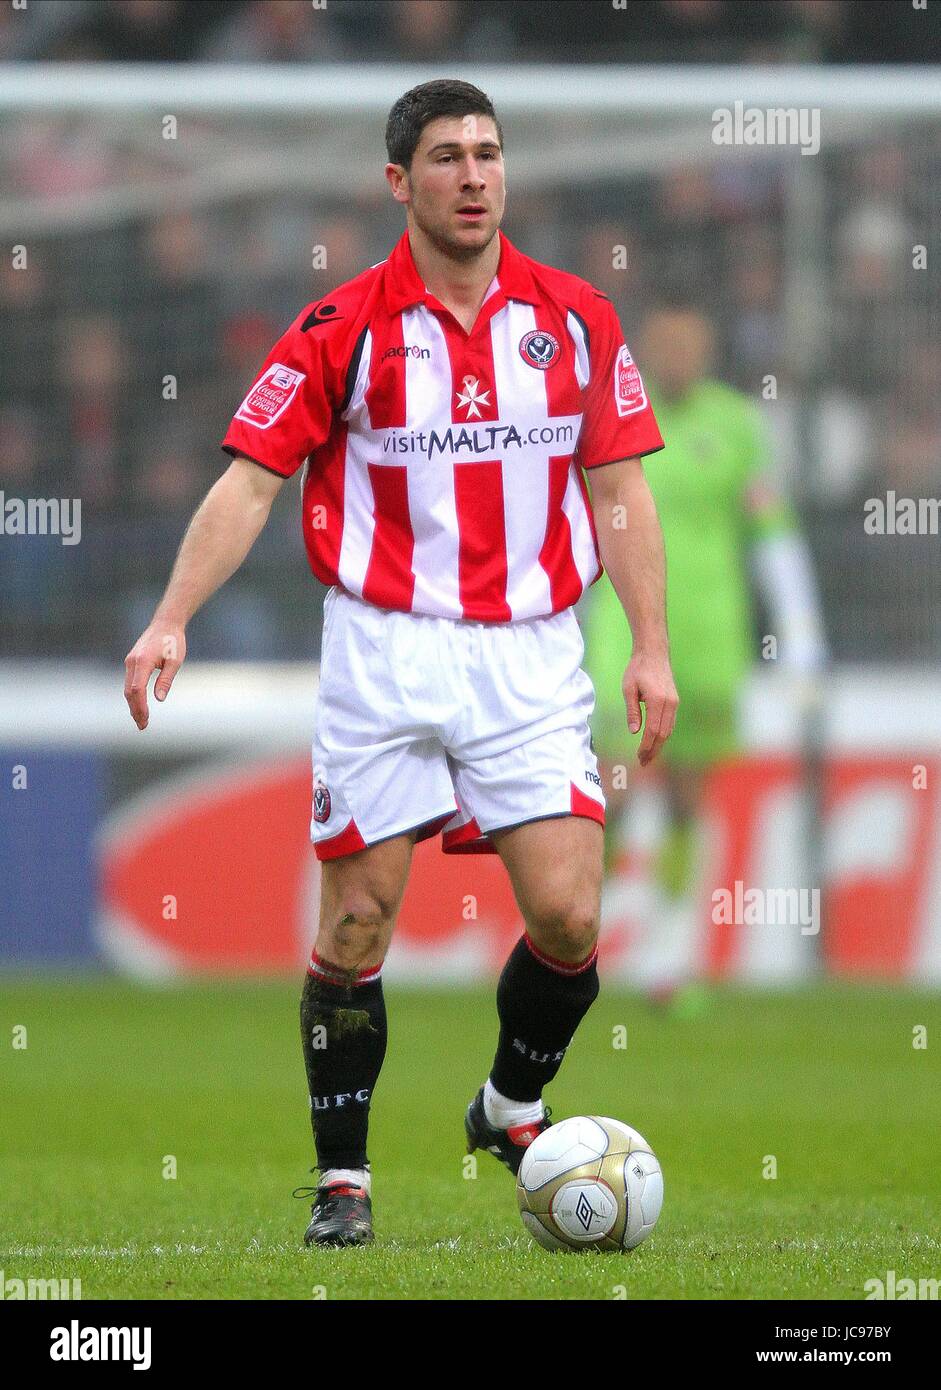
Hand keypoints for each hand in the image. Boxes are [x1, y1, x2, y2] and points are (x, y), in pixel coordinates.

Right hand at [124, 622, 185, 729]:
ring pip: (127, 688)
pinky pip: (130, 682)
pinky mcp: (131, 662)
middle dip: (135, 710)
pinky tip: (139, 705)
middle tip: (143, 726)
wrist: (166, 623)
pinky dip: (133, 696)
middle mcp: (132, 662)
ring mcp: (130, 661)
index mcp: (142, 661)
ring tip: (141, 720)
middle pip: (129, 691)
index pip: (137, 689)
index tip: (145, 719)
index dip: (140, 706)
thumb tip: (159, 698)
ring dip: (133, 705)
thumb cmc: (173, 641)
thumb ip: (165, 679)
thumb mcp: (175, 661)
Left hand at [622, 649, 678, 766]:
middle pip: (663, 734)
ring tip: (648, 756)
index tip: (639, 757)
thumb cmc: (638, 669)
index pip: (652, 731)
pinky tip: (655, 741)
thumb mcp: (628, 689)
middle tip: (643, 762)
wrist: (653, 653)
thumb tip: (635, 731)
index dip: (646, 746)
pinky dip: (663, 735)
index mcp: (657, 701)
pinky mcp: (674, 701)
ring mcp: (674, 703)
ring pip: (669, 730)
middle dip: (653, 750)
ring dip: (659, 744)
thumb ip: (632, 711)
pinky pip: (670, 723)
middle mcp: (670, 704)